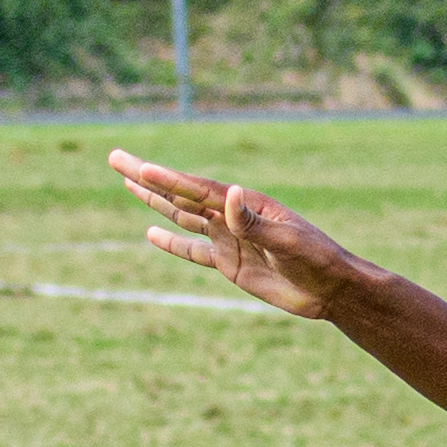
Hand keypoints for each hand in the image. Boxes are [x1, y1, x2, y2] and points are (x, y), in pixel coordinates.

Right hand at [107, 148, 356, 318]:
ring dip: (155, 201)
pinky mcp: (230, 263)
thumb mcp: (288, 240)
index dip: (167, 179)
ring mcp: (228, 239)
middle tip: (114, 158)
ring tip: (127, 183)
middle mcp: (231, 215)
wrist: (331, 289)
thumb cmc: (317, 258)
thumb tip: (231, 194)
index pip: (197, 189)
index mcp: (245, 203)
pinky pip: (194, 251)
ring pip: (182, 216)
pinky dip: (173, 244)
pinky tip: (152, 234)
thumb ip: (255, 223)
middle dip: (147, 178)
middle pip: (181, 194)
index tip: (139, 169)